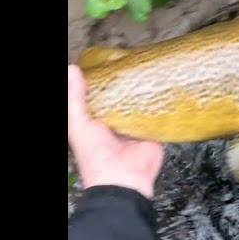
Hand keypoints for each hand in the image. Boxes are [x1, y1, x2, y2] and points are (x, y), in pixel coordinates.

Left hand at [67, 64, 163, 197]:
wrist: (124, 181)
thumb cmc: (96, 155)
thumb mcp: (80, 125)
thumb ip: (75, 99)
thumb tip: (72, 68)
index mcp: (98, 118)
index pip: (101, 92)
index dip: (104, 77)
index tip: (111, 58)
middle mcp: (117, 119)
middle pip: (123, 94)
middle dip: (127, 80)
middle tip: (135, 58)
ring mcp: (137, 123)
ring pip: (142, 100)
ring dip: (146, 88)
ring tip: (151, 65)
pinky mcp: (154, 129)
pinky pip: (159, 112)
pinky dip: (162, 101)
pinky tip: (166, 83)